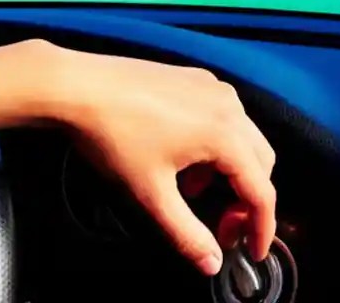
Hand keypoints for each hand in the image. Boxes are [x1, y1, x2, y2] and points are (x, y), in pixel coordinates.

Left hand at [24, 40, 276, 275]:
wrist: (77, 86)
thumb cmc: (113, 137)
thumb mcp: (150, 194)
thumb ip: (187, 234)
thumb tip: (211, 262)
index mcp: (224, 135)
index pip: (261, 191)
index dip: (262, 227)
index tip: (252, 251)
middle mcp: (228, 105)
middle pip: (260, 162)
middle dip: (246, 199)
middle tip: (222, 226)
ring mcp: (212, 87)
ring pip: (242, 137)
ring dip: (228, 171)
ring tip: (190, 189)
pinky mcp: (194, 77)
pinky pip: (222, 116)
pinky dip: (214, 144)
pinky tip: (180, 157)